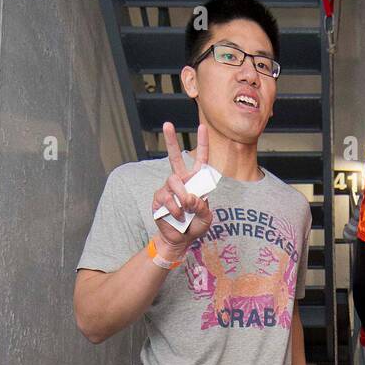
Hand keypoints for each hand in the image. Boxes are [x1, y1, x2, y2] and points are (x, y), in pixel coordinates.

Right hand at [151, 122, 214, 250]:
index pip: (200, 160)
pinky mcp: (158, 199)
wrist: (180, 240)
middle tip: (167, 124)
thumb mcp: (206, 218)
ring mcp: (168, 189)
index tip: (202, 127)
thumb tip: (191, 198)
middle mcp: (181, 181)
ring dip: (182, 196)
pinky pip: (167, 198)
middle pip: (174, 157)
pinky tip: (177, 216)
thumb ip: (202, 208)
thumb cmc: (195, 226)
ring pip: (174, 181)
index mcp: (196, 182)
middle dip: (171, 141)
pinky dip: (175, 209)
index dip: (202, 144)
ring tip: (185, 210)